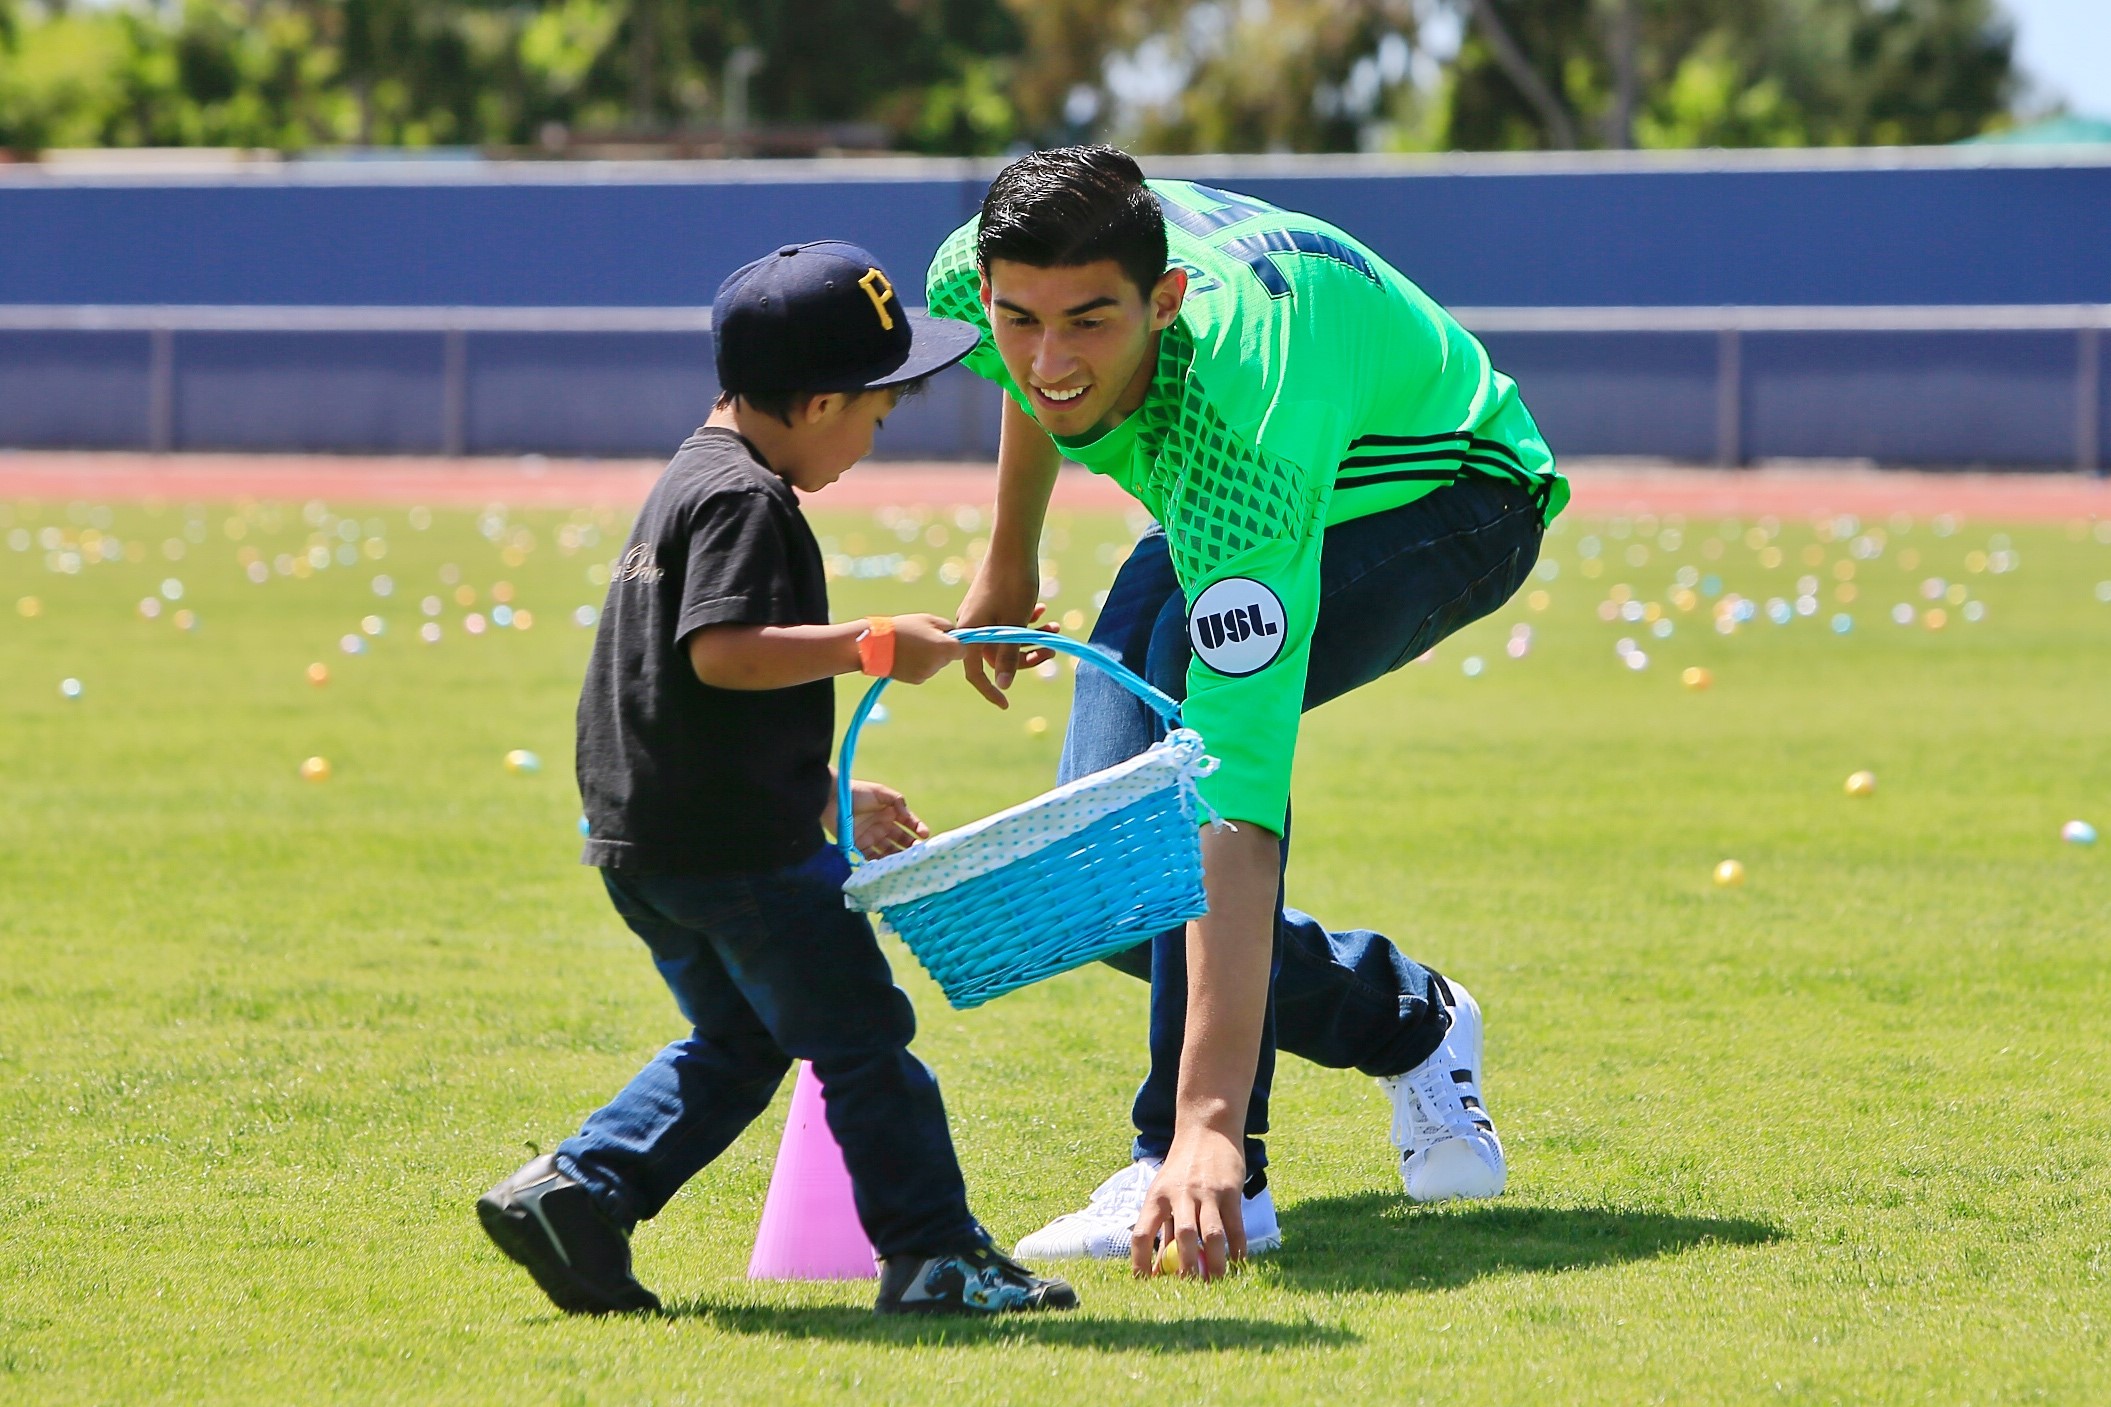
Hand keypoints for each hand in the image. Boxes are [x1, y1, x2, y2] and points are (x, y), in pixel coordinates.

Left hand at [823, 779, 929, 858]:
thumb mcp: (880, 792)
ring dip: (898, 856)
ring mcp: (872, 838)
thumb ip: (897, 801)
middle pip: (901, 839)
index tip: (924, 834)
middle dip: (911, 845)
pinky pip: (872, 858)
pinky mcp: (859, 847)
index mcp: (890, 813)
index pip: (908, 823)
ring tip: (906, 861)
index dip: (918, 828)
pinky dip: (881, 863)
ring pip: (889, 850)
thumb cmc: (856, 792)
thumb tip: (908, 817)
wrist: (831, 799)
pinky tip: (889, 865)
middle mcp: (883, 826)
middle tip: (917, 850)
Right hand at [887, 613, 965, 683]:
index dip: (956, 644)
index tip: (945, 638)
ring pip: (935, 665)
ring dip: (929, 657)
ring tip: (911, 646)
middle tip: (923, 639)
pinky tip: (906, 656)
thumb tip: (953, 633)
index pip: (962, 650)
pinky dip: (918, 665)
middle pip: (948, 657)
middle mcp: (940, 663)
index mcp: (946, 647)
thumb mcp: (928, 619)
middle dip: (940, 650)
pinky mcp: (917, 680)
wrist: (877, 645)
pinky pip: (924, 671)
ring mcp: (929, 673)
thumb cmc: (904, 628)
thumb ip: (946, 626)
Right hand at [956, 566, 1059, 709]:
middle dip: (1024, 656)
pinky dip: (1023, 622)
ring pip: (1004, 637)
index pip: (975, 672)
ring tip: (1054, 628)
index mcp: (970, 632)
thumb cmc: (1013, 584)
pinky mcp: (988, 602)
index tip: (1005, 705)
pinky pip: (1004, 622)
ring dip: (1029, 638)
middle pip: (995, 655)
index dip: (989, 690)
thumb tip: (1004, 685)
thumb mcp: (1014, 625)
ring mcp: (978, 613)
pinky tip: (1041, 611)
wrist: (1013, 545)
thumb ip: (1008, 656)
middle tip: (1051, 648)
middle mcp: (970, 624)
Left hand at [1131, 1125, 1246, 1279]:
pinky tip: (1237, 1264)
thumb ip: (1164, 1227)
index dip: (1141, 1261)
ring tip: (1215, 1283)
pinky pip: (1235, 1226)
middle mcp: (1180, 1195)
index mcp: (1157, 1196)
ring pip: (1211, 1234)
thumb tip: (1159, 1269)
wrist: (1207, 1130)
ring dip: (1213, 1262)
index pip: (1142, 1233)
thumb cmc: (1182, 1168)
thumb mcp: (1165, 1191)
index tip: (1145, 1284)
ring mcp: (1207, 1193)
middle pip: (1181, 1236)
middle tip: (1188, 1291)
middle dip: (1185, 1267)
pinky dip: (1237, 1249)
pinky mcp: (1230, 1192)